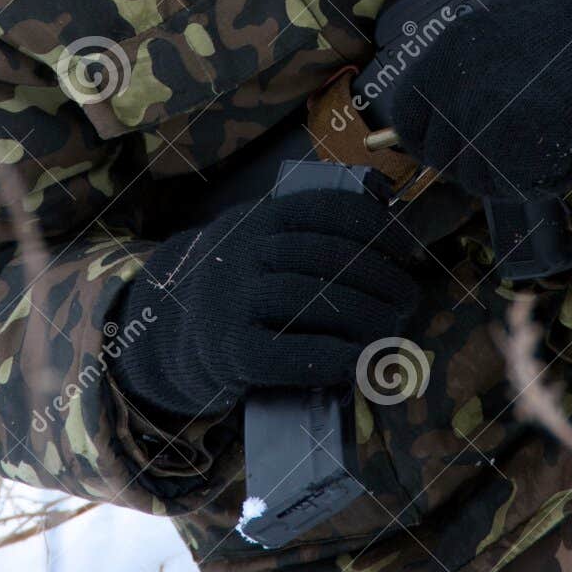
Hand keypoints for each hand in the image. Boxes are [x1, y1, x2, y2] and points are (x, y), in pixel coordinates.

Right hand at [112, 188, 418, 417]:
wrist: (163, 334)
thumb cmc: (237, 290)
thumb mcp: (257, 245)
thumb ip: (303, 236)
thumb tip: (390, 238)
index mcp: (258, 218)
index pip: (328, 210)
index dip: (377, 229)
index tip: (406, 252)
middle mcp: (242, 251)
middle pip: (329, 256)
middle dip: (381, 279)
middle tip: (407, 300)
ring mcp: (232, 300)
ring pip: (313, 299)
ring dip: (366, 316)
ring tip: (391, 329)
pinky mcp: (229, 351)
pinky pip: (288, 352)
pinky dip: (329, 357)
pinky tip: (355, 361)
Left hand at [387, 0, 571, 201]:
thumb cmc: (570, 24)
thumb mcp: (497, 36)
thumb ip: (467, 76)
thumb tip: (455, 118)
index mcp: (440, 59)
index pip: (408, 119)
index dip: (431, 137)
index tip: (454, 143)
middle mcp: (448, 92)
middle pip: (438, 156)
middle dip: (470, 160)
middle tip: (512, 150)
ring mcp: (474, 123)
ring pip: (476, 178)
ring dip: (508, 173)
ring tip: (549, 141)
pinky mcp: (507, 151)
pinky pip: (517, 186)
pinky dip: (544, 178)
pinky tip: (569, 145)